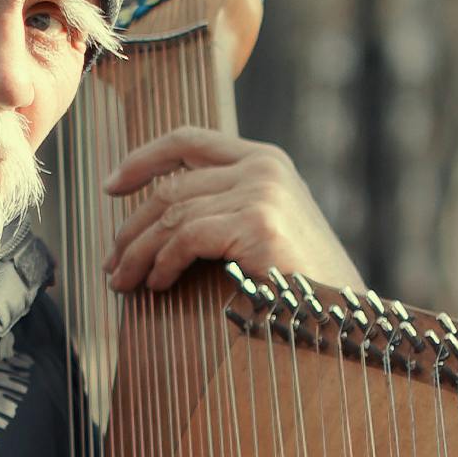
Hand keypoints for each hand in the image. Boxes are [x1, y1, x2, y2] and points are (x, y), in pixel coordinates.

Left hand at [101, 127, 366, 296]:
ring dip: (138, 253)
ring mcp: (262, 191)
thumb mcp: (262, 230)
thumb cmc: (301, 285)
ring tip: (122, 282)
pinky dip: (162, 263)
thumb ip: (222, 210)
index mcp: (265, 160)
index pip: (188, 140)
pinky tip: (156, 285)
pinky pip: (186, 238)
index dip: (142, 160)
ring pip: (172, 214)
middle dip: (132, 228)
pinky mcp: (257, 224)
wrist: (346, 316)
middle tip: (111, 264)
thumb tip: (156, 223)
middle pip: (172, 187)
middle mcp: (263, 166)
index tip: (110, 187)